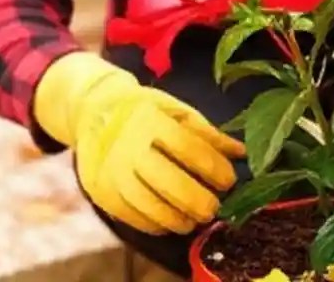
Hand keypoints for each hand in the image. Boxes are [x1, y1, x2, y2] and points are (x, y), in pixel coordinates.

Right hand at [33, 52, 245, 234]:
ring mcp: (111, 171)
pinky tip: (170, 221)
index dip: (214, 168)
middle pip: (169, 183)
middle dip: (199, 202)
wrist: (93, 110)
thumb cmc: (143, 110)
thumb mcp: (175, 111)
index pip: (189, 149)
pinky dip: (155, 224)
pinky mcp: (100, 191)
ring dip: (178, 219)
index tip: (229, 181)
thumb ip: (207, 134)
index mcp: (150, 119)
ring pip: (149, 206)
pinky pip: (132, 217)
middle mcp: (127, 146)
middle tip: (214, 208)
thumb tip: (240, 154)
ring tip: (194, 219)